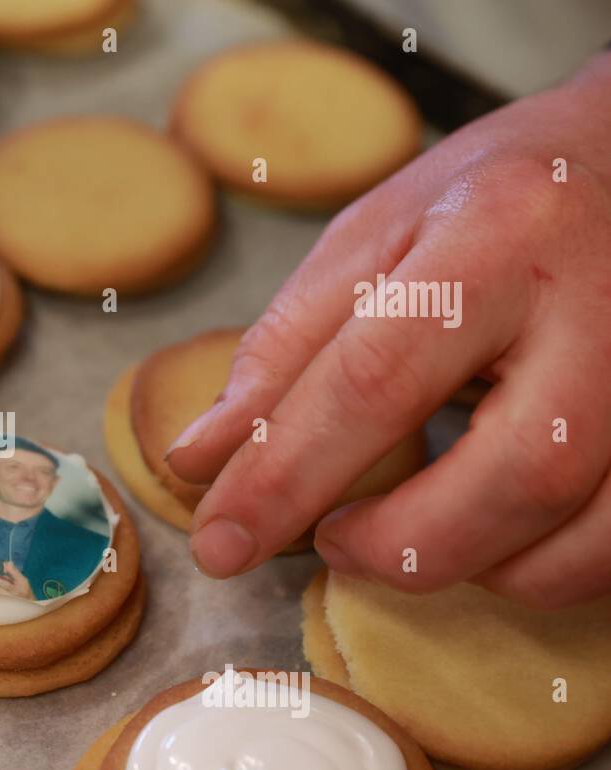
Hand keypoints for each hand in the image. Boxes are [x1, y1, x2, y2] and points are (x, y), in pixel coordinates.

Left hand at [166, 52, 610, 608]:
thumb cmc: (488, 199)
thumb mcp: (370, 239)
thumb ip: (283, 351)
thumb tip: (200, 463)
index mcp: (497, 237)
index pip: (375, 378)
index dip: (286, 476)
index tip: (220, 545)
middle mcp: (604, 308)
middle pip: (514, 478)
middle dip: (398, 546)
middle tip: (329, 541)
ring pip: (582, 537)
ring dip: (467, 567)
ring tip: (399, 533)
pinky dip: (537, 569)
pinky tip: (480, 533)